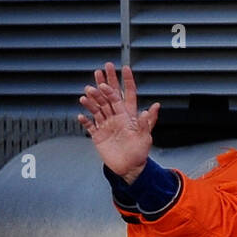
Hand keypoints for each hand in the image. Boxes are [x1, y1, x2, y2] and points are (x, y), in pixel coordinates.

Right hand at [77, 63, 158, 183]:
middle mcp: (116, 117)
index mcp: (128, 116)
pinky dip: (85, 120)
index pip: (128, 95)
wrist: (129, 169)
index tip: (124, 68)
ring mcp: (106, 125)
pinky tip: (81, 114)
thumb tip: (155, 106)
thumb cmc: (139, 153)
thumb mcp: (146, 137)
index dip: (127, 82)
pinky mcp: (98, 135)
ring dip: (92, 99)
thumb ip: (147, 122)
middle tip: (100, 70)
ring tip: (87, 91)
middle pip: (109, 97)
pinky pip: (89, 125)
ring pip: (97, 108)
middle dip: (105, 83)